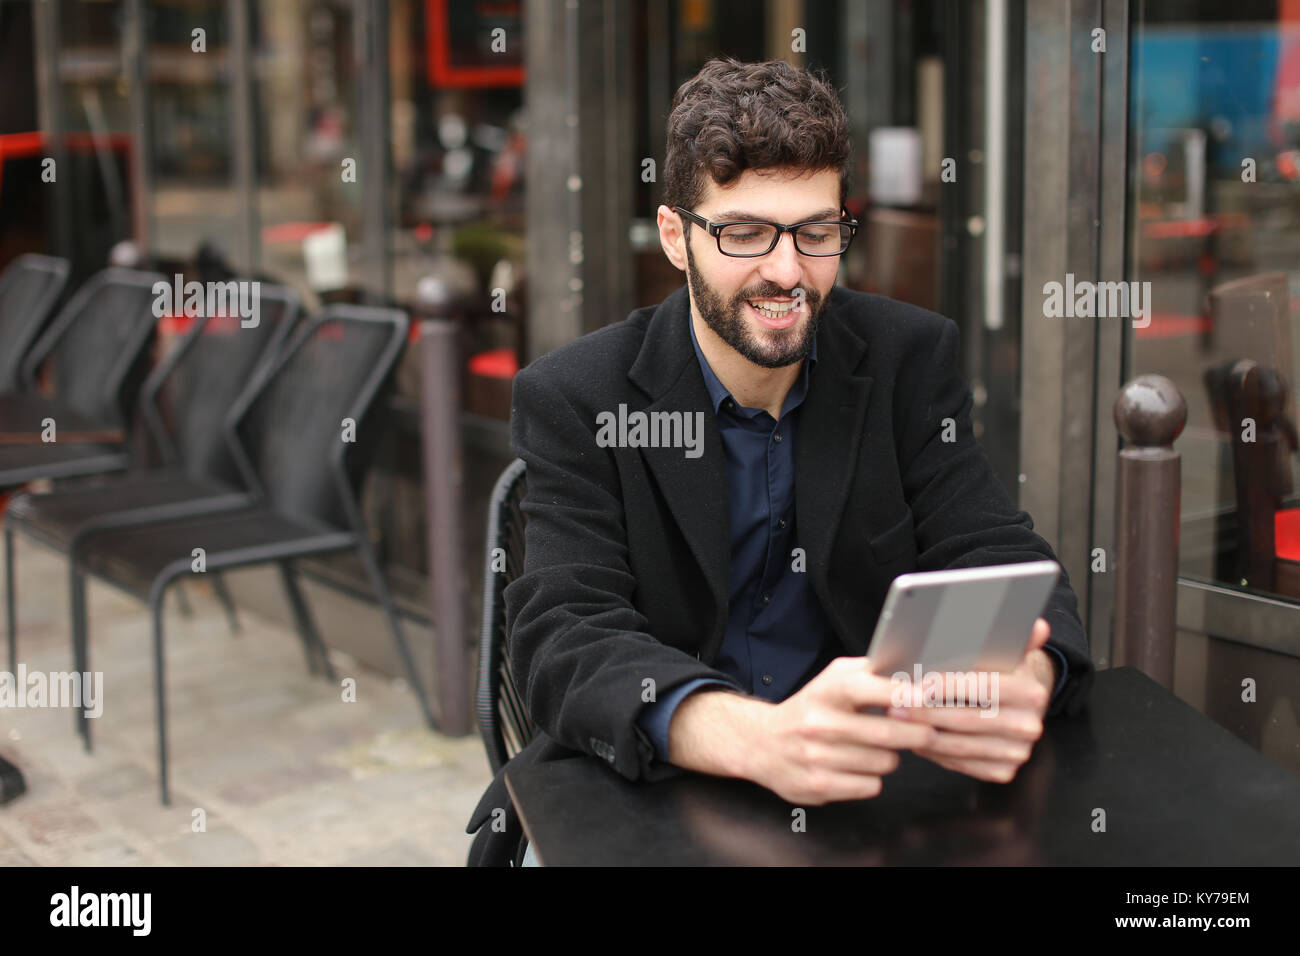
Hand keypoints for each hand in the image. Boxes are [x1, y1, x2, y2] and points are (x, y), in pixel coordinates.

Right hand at [745, 656, 937, 805]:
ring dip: (890, 756)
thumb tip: (909, 672)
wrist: (761, 743)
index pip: (864, 687)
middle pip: (885, 733)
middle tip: (927, 732)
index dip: (899, 692)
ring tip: (878, 749)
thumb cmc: (808, 710)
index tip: (926, 697)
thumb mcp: (830, 681)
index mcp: (823, 693)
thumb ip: (867, 672)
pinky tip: (859, 767)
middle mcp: (817, 724)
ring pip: (883, 762)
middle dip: (916, 733)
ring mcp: (817, 757)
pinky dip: (873, 778)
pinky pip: (870, 786)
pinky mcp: (819, 786)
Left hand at [887, 618, 1054, 783]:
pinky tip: (914, 737)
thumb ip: (1018, 637)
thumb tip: (1038, 626)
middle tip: (895, 703)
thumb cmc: (1004, 674)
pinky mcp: (1003, 771)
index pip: (984, 687)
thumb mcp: (1011, 653)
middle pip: (968, 719)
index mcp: (1032, 693)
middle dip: (927, 712)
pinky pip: (961, 765)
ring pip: (961, 746)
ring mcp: (1017, 753)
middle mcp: (1029, 726)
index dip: (949, 687)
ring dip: (923, 734)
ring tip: (897, 718)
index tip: (919, 683)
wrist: (1021, 708)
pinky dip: (934, 753)